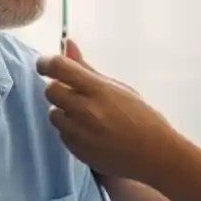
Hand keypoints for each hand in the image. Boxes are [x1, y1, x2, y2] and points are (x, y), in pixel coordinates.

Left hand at [37, 39, 181, 185]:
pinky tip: (90, 131)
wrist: (154, 156)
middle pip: (51, 91)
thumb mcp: (119, 88)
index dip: (46, 63)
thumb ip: (88, 69)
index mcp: (99, 90)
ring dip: (64, 111)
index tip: (46, 65)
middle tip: (74, 93)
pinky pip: (62, 134)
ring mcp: (80, 133)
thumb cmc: (142, 117)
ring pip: (54, 114)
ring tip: (85, 115)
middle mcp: (86, 111)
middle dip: (58, 88)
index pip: (59, 68)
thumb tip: (67, 44)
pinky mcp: (77, 150)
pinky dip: (70, 130)